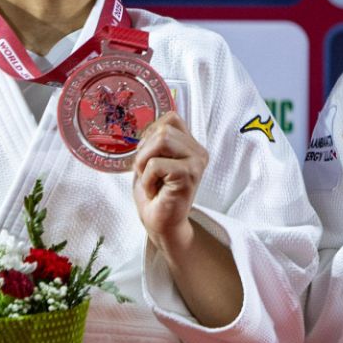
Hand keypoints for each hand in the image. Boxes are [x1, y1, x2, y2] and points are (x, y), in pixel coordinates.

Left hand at [132, 112, 209, 252]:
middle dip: (144, 151)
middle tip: (147, 173)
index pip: (171, 118)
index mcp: (191, 146)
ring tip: (150, 180)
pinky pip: (156, 163)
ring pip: (161, 139)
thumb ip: (155, 141)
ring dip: (144, 162)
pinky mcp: (189, 175)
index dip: (150, 133)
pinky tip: (154, 191)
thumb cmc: (155, 194)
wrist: (161, 224)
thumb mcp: (152, 160)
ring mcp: (196, 163)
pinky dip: (146, 178)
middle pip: (163, 128)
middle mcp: (199, 152)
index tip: (148, 156)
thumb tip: (145, 125)